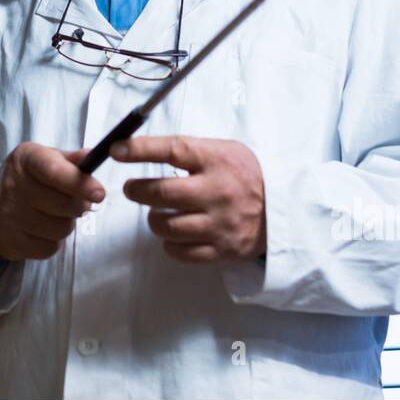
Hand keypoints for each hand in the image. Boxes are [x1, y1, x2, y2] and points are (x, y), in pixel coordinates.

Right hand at [0, 142, 103, 260]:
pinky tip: (43, 229)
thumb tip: (94, 155)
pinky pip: (50, 248)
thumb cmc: (30, 177)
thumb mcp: (47, 158)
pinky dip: (53, 242)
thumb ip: (73, 159)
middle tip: (75, 201)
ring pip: (61, 229)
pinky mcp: (11, 241)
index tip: (99, 194)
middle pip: (64, 205)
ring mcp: (10, 216)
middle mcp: (15, 186)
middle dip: (79, 205)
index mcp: (27, 159)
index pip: (54, 171)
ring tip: (55, 214)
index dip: (78, 183)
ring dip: (67, 224)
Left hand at [113, 135, 265, 263]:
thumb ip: (189, 152)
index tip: (116, 150)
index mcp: (217, 160)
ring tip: (156, 212)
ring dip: (153, 219)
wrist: (284, 209)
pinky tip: (175, 234)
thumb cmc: (245, 175)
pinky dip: (170, 243)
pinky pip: (180, 252)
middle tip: (132, 188)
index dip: (140, 150)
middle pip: (162, 193)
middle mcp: (218, 192)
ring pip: (166, 226)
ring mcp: (220, 224)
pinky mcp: (222, 250)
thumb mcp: (224, 151)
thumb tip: (140, 148)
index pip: (173, 150)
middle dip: (137, 190)